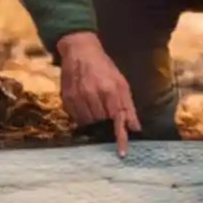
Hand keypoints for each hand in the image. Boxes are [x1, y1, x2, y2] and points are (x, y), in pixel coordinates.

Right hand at [58, 32, 141, 157]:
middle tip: (104, 108)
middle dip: (105, 120)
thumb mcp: (121, 82)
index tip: (122, 153)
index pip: (117, 119)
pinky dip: (82, 115)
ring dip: (93, 119)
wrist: (79, 50)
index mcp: (110, 90)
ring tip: (94, 104)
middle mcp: (93, 94)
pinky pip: (76, 117)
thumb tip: (135, 127)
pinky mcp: (66, 98)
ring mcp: (77, 97)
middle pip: (102, 122)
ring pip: (88, 122)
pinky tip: (84, 103)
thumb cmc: (104, 66)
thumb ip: (128, 106)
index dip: (120, 137)